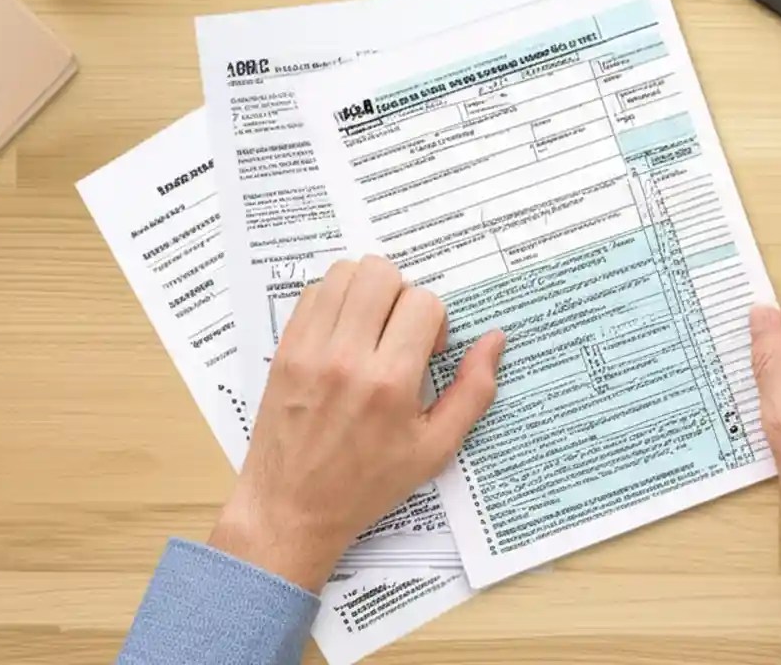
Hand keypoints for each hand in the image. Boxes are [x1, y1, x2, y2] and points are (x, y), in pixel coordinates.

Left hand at [208, 256, 504, 590]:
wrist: (292, 508)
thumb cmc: (368, 484)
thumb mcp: (435, 449)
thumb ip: (473, 391)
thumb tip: (495, 339)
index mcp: (389, 383)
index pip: (423, 303)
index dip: (435, 322)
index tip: (428, 352)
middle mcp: (347, 357)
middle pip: (381, 272)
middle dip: (402, 294)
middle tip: (400, 332)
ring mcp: (309, 349)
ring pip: (344, 272)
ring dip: (368, 290)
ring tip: (372, 327)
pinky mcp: (284, 349)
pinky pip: (313, 292)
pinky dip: (336, 300)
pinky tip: (345, 333)